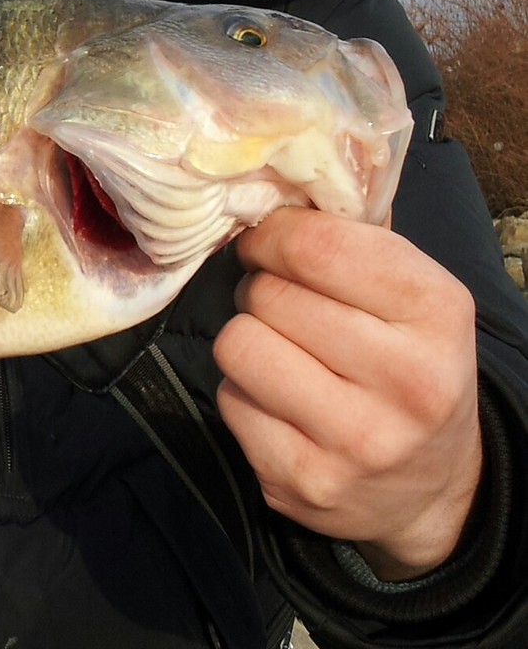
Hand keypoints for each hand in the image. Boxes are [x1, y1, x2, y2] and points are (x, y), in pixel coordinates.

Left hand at [213, 206, 481, 579]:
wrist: (436, 487)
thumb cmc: (409, 361)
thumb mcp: (413, 292)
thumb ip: (352, 235)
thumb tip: (272, 179)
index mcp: (436, 312)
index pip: (314, 246)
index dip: (271, 235)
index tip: (266, 242)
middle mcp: (406, 380)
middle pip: (266, 296)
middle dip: (260, 290)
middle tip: (282, 306)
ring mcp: (355, 441)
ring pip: (237, 346)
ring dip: (247, 340)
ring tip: (281, 351)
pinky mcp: (303, 481)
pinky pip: (228, 401)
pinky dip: (243, 395)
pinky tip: (283, 404)